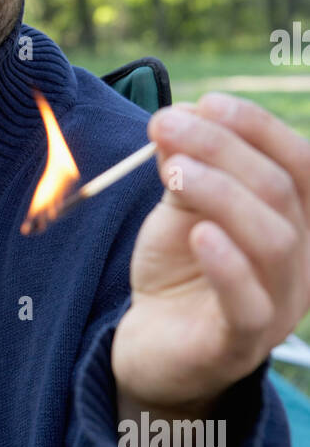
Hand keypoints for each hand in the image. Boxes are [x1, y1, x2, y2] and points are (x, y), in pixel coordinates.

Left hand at [111, 93, 309, 410]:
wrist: (151, 343)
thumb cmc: (179, 269)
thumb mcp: (181, 209)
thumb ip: (187, 167)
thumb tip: (182, 115)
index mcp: (300, 221)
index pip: (300, 163)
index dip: (259, 127)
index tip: (205, 102)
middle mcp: (304, 262)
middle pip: (281, 191)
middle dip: (222, 148)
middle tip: (165, 126)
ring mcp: (280, 307)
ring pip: (273, 240)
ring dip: (221, 193)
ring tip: (171, 171)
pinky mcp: (242, 344)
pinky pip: (249, 304)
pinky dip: (228, 264)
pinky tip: (199, 234)